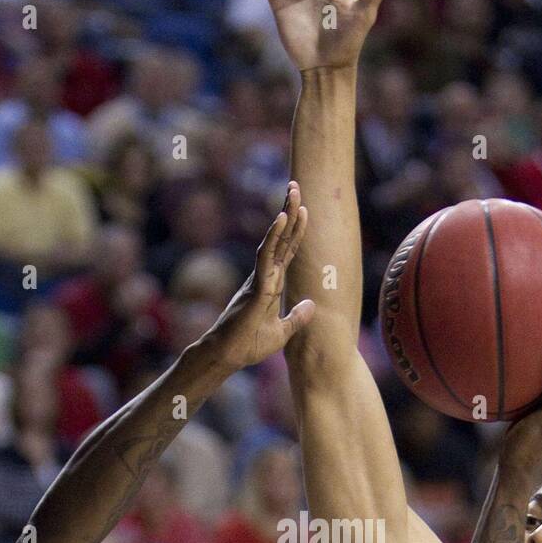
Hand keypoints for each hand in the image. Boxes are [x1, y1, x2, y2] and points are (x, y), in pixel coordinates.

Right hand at [200, 181, 314, 368]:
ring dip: (285, 216)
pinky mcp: (256, 286)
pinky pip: (266, 255)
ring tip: (293, 192)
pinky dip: (275, 236)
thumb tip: (313, 305)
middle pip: (281, 240)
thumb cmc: (248, 345)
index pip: (287, 252)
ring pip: (274, 241)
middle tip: (295, 186)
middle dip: (289, 212)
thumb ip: (297, 318)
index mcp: (271, 285)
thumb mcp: (282, 332)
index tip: (303, 209)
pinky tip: (282, 218)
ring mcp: (258, 279)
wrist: (228, 356)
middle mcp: (264, 276)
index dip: (295, 231)